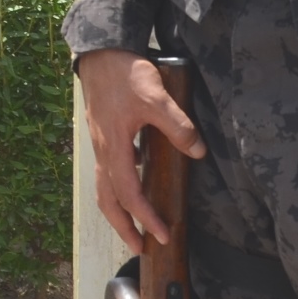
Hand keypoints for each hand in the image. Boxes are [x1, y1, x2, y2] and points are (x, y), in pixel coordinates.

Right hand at [78, 49, 204, 253]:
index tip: (161, 234)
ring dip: (117, 211)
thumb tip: (197, 151)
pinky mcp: (103, 134)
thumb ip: (177, 125)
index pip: (129, 193)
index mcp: (114, 147)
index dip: (144, 217)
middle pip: (107, 200)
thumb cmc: (125, 73)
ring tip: (132, 225)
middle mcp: (103, 150)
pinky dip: (117, 186)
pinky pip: (107, 170)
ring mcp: (100, 143)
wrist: (100, 51)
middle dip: (123, 227)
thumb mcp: (155, 97)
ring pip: (104, 187)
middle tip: (140, 247)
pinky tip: (134, 179)